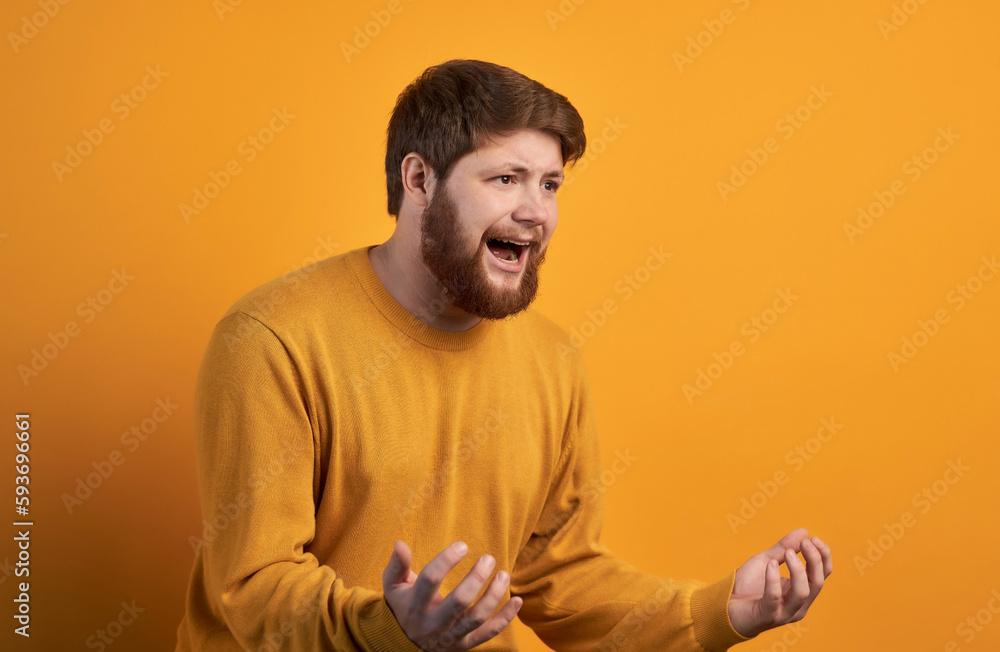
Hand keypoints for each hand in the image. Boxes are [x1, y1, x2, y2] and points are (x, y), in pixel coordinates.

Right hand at [381, 540, 522, 650]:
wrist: (405, 641)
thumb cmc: (403, 604)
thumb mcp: (394, 585)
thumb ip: (397, 565)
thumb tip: (400, 544)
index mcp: (415, 605)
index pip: (430, 580)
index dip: (446, 560)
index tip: (463, 545)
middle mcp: (433, 623)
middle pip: (459, 601)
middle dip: (476, 578)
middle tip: (488, 558)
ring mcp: (450, 636)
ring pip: (476, 617)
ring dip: (494, 596)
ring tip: (504, 574)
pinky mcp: (464, 644)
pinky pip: (488, 633)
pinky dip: (506, 618)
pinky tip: (518, 600)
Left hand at [727, 528, 831, 637]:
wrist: (724, 605)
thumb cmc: (746, 587)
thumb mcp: (766, 561)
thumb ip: (783, 549)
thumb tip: (804, 532)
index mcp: (801, 591)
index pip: (822, 575)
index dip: (823, 556)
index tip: (813, 538)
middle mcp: (797, 605)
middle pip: (817, 583)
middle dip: (814, 560)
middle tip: (805, 542)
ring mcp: (783, 612)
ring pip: (802, 593)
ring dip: (798, 570)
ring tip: (788, 552)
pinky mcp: (767, 615)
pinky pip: (774, 597)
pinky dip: (774, 579)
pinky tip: (771, 564)